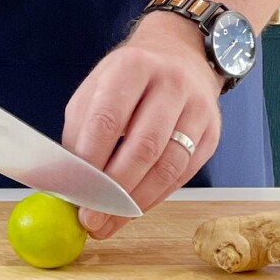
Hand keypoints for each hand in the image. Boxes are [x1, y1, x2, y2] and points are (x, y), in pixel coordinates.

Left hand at [62, 10, 223, 239]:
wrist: (178, 56)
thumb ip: (80, 131)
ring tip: (109, 223)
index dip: (91, 161)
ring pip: (168, 166)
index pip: (109, 119)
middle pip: (144, 146)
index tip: (75, 193)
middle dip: (114, 191)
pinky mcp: (212, 132)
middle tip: (91, 219)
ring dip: (136, 203)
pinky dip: (156, 197)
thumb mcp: (95, 89)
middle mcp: (170, 83)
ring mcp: (196, 108)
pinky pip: (184, 175)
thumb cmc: (127, 81)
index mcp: (132, 66)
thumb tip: (67, 182)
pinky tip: (135, 208)